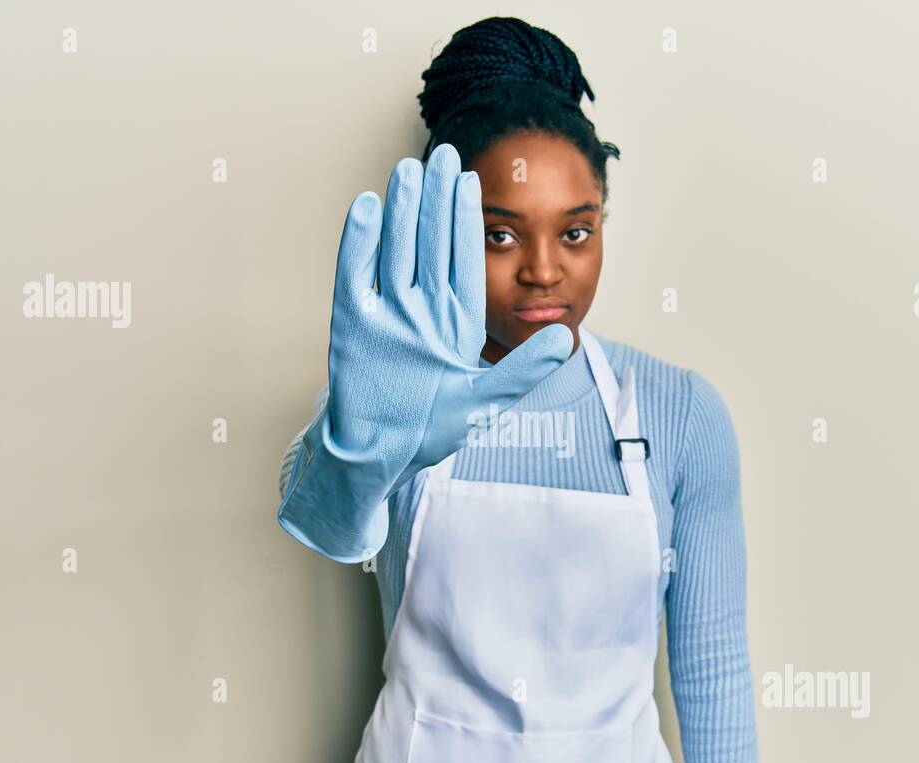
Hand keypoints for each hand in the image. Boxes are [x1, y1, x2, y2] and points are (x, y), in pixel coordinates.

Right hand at [278, 143, 572, 561]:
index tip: (472, 179)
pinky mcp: (353, 323)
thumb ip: (523, 370)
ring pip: (395, 249)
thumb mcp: (485, 403)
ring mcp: (387, 313)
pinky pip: (356, 274)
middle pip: (429, 244)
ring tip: (408, 169)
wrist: (379, 454)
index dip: (466, 219)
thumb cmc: (431, 431)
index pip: (464, 259)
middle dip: (436, 200)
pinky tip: (366, 206)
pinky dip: (360, 242)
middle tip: (442, 153)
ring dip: (401, 211)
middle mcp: (422, 310)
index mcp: (457, 322)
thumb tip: (565, 337)